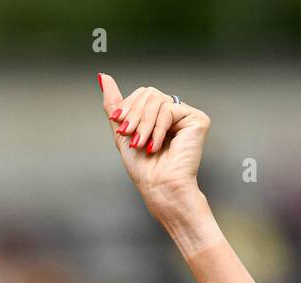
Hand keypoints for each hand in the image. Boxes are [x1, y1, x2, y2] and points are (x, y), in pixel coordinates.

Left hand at [97, 73, 210, 220]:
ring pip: (157, 100)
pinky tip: (157, 145)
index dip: (128, 107)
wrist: (158, 186)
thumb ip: (115, 104)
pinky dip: (158, 128)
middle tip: (132, 137)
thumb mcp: (122, 132)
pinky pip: (169, 109)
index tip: (120, 125)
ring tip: (142, 144)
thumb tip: (103, 76)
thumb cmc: (143, 168)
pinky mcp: (197, 120)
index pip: (142, 94)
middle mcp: (175, 112)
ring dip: (143, 124)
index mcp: (159, 115)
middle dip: (134, 116)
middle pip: (149, 93)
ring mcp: (186, 115)